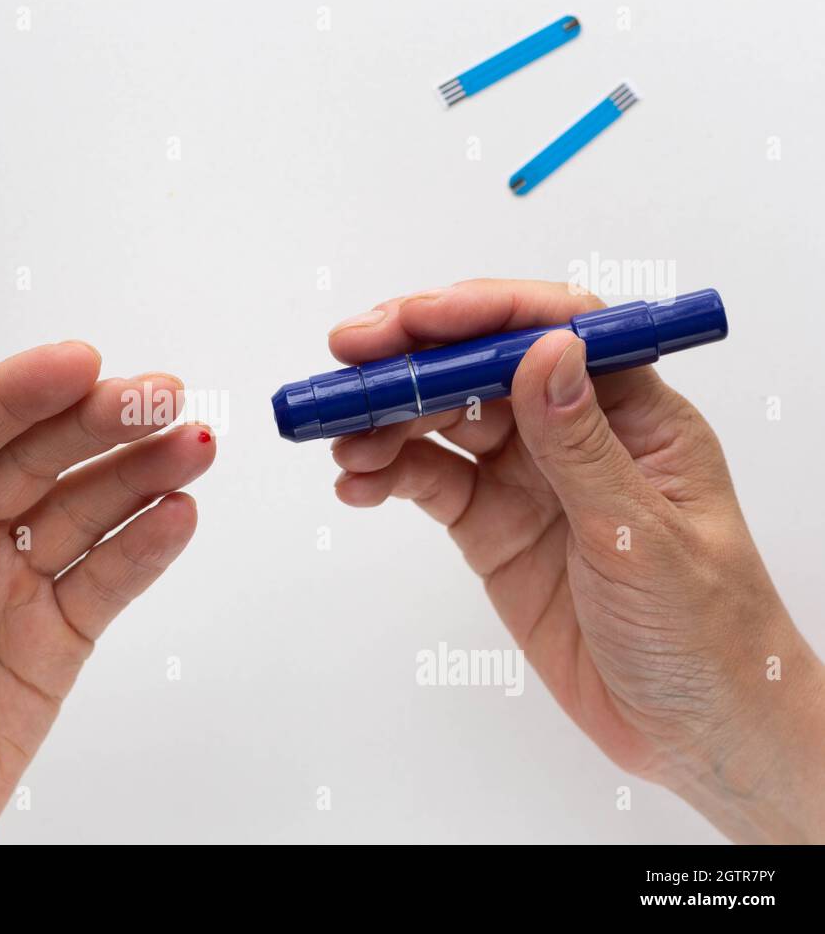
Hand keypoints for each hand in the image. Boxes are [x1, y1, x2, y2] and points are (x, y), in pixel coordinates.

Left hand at [0, 342, 214, 842]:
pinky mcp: (52, 639)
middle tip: (159, 398)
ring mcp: (9, 588)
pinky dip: (145, 547)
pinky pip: (105, 580)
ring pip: (83, 510)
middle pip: (36, 460)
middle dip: (99, 422)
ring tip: (190, 447)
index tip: (76, 365)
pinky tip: (175, 515)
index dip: (19, 395)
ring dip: (139, 473)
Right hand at [328, 279, 824, 841]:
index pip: (555, 331)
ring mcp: (529, 478)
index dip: (480, 315)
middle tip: (347, 360)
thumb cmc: (705, 634)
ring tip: (341, 440)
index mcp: (636, 414)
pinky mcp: (492, 526)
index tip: (413, 321)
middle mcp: (576, 432)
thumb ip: (582, 447)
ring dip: (387, 420)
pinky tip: (355, 485)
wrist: (691, 731)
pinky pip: (429, 482)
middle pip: (483, 367)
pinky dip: (386, 477)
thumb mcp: (641, 537)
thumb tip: (543, 349)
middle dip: (413, 359)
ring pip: (445, 422)